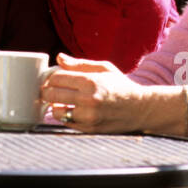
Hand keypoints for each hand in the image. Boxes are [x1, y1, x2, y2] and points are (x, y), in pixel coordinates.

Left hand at [39, 53, 154, 133]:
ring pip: (56, 112)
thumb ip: (79, 64)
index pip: (56, 78)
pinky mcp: (89, 129)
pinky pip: (66, 123)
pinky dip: (65, 116)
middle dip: (47, 91)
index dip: (51, 77)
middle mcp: (88, 100)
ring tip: (61, 101)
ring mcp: (88, 117)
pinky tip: (71, 110)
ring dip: (55, 106)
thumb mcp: (104, 68)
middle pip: (52, 95)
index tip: (53, 78)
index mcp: (90, 81)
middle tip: (50, 90)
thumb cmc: (121, 86)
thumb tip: (59, 58)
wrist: (140, 109)